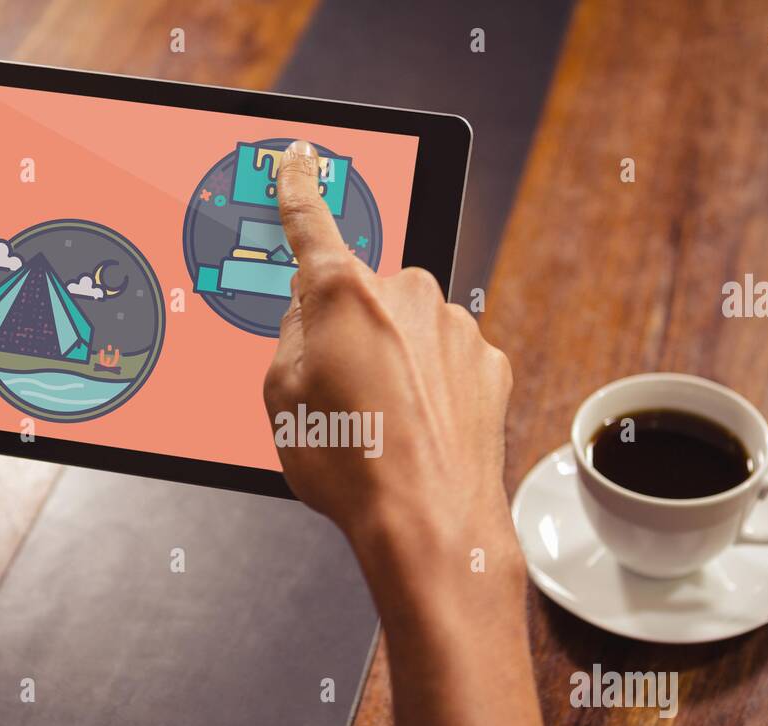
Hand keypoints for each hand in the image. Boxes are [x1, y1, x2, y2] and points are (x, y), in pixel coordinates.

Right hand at [263, 140, 516, 555]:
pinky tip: (418, 430)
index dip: (299, 188)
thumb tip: (309, 313)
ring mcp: (454, 328)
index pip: (312, 222)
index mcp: (343, 294)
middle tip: (338, 392)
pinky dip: (432, 385)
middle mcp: (406, 294)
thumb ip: (290, 336)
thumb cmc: (350, 467)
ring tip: (381, 425)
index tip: (299, 160)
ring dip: (394, 360)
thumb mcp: (280, 399)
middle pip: (365, 293)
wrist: (430, 524)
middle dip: (350, 329)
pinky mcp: (488, 363)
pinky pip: (447, 358)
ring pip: (409, 327)